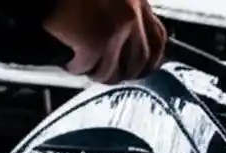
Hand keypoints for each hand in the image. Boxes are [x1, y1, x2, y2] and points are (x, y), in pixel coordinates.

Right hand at [43, 0, 167, 83]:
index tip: (142, 69)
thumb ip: (121, 11)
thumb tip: (128, 46)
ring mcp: (115, 30)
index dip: (150, 60)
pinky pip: (87, 68)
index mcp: (136, 0)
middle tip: (104, 73)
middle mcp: (131, 15)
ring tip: (83, 67)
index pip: (158, 39)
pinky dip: (75, 68)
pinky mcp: (94, 42)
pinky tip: (67, 62)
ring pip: (112, 72)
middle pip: (138, 63)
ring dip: (96, 73)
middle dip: (121, 73)